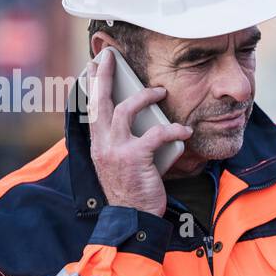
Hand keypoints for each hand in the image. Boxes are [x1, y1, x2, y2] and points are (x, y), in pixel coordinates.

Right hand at [85, 48, 191, 216]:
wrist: (132, 219)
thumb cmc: (130, 191)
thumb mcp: (118, 164)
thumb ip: (122, 143)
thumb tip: (143, 123)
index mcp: (96, 144)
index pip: (89, 108)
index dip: (91, 84)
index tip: (93, 64)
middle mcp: (101, 144)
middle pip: (98, 101)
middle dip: (104, 75)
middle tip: (110, 56)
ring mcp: (116, 150)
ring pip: (126, 110)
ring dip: (145, 97)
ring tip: (161, 91)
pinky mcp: (135, 158)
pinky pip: (156, 134)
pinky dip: (174, 129)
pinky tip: (186, 130)